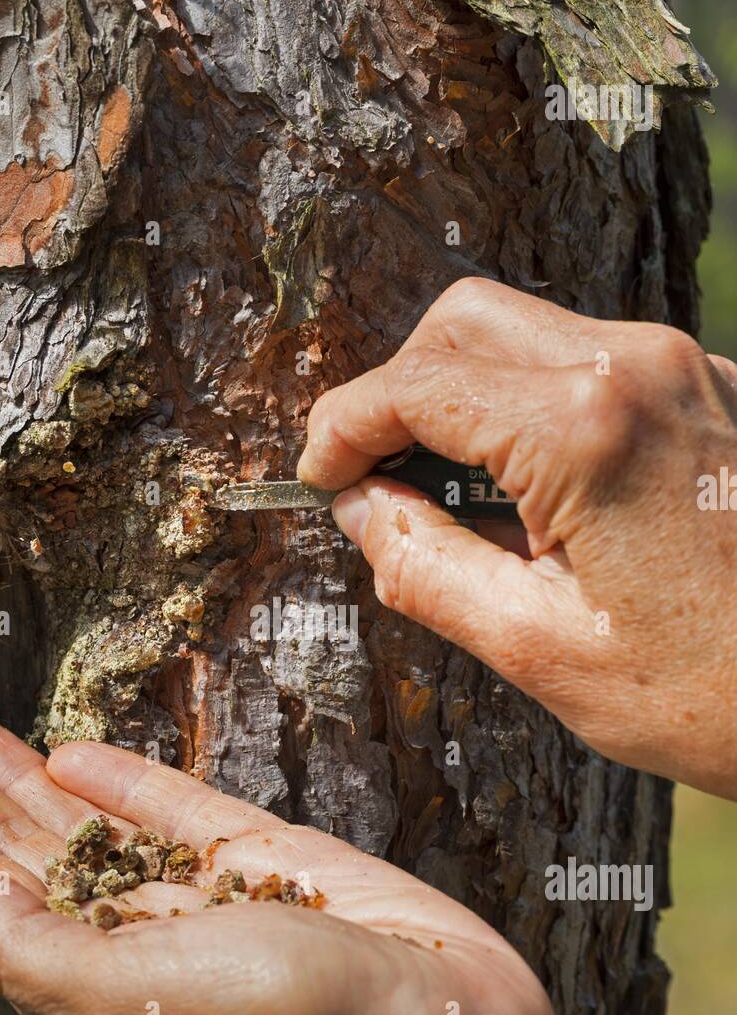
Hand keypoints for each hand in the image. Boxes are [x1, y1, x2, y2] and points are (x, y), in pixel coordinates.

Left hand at [0, 704, 640, 1014]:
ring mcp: (195, 906)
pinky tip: (74, 754)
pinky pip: (175, 814)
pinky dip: (123, 782)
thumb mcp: (126, 1004)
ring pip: (84, 828)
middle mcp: (127, 948)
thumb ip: (31, 950)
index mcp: (80, 990)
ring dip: (18, 776)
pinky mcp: (263, 867)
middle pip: (15, 852)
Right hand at [300, 279, 736, 799]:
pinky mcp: (712, 385)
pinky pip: (589, 361)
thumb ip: (427, 568)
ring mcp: (686, 366)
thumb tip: (359, 511)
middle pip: (464, 322)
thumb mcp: (542, 651)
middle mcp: (639, 366)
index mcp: (586, 428)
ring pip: (526, 331)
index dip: (343, 427)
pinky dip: (530, 403)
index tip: (317, 478)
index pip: (416, 384)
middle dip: (398, 391)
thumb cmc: (713, 692)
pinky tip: (533, 491)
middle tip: (374, 478)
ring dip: (463, 395)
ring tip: (454, 498)